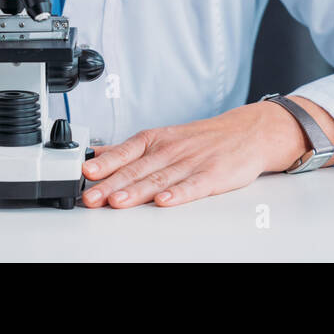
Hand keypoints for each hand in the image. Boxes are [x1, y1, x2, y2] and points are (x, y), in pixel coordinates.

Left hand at [80, 97, 333, 207]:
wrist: (249, 131)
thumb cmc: (203, 138)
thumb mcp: (163, 136)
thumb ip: (130, 149)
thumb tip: (96, 155)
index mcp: (157, 140)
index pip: (126, 152)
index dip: (105, 164)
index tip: (85, 173)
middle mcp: (171, 150)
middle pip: (137, 170)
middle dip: (111, 184)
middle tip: (91, 197)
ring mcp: (192, 163)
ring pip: (160, 179)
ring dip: (137, 192)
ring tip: (116, 202)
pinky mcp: (213, 175)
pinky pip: (193, 186)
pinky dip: (178, 193)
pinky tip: (164, 202)